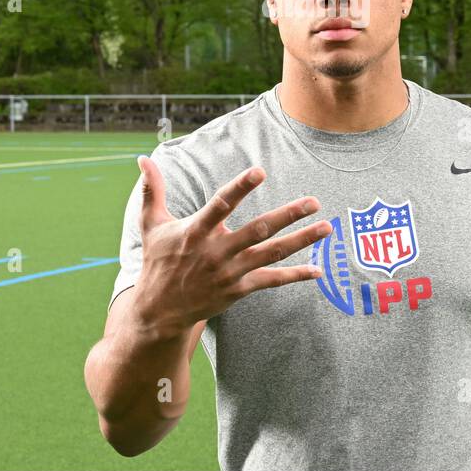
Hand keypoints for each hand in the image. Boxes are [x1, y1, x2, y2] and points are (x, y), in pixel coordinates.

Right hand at [129, 156, 330, 337]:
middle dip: (288, 215)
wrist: (158, 312)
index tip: (260, 172)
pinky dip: (296, 276)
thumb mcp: (150, 225)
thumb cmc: (157, 262)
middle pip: (258, 230)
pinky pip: (272, 281)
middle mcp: (216, 252)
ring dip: (301, 241)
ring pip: (271, 254)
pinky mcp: (239, 290)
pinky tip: (319, 271)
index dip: (240, 188)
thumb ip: (152, 190)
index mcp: (195, 232)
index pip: (221, 205)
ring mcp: (230, 272)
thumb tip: (143, 158)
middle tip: (314, 201)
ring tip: (327, 228)